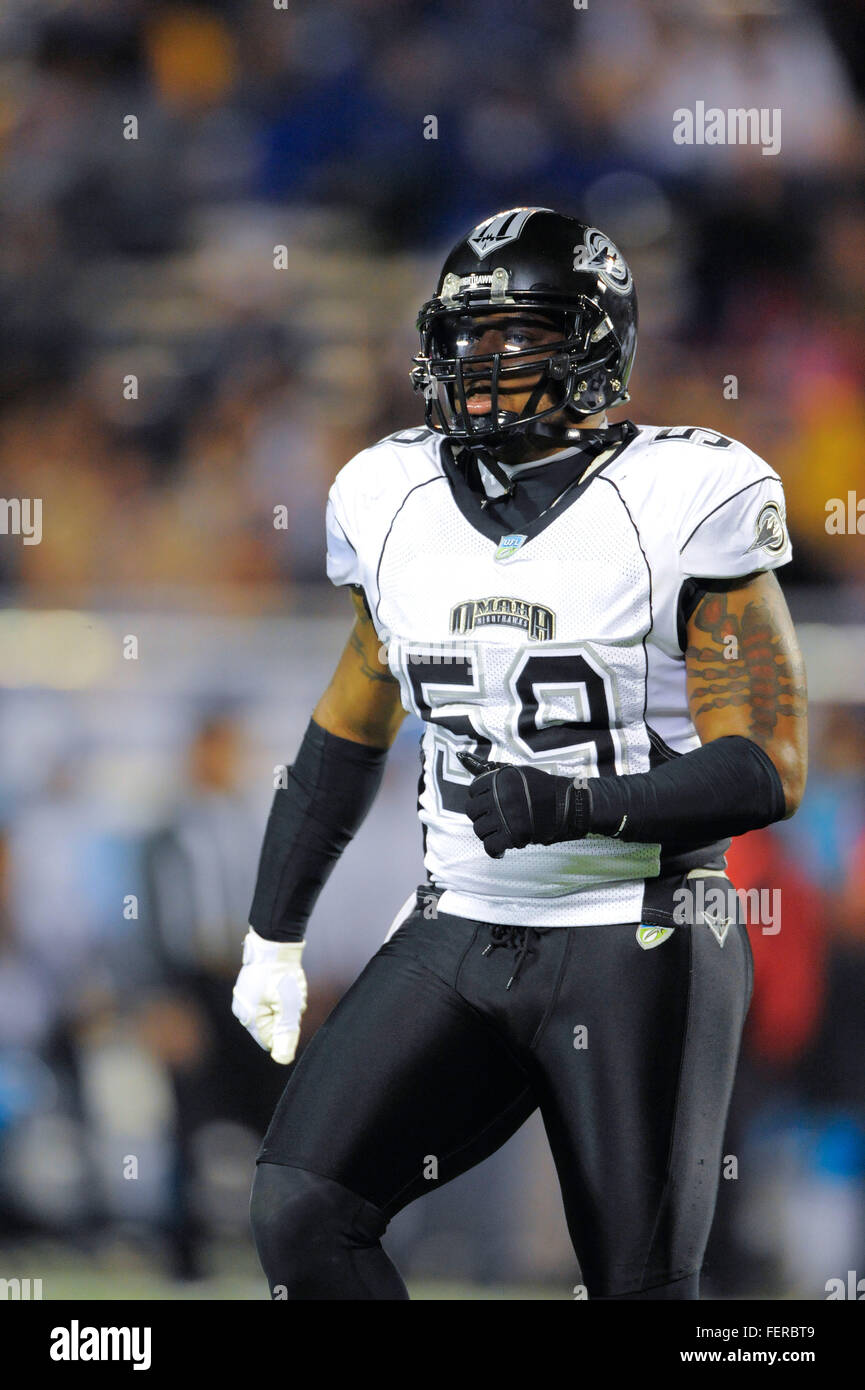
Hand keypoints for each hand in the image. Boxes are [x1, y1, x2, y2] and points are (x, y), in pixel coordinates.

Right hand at [231, 928, 307, 1063]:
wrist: (274, 942)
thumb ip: (286, 1034)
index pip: (270, 1041)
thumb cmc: (281, 974)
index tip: (289, 1009)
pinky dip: (279, 994)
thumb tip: (282, 1060)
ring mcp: (244, 998)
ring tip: (285, 986)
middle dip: (284, 1015)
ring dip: (284, 1004)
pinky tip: (281, 981)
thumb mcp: (289, 1006)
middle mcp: (241, 1009)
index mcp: (248, 1017)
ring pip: (272, 1012)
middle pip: (271, 1027)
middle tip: (289, 996)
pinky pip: (269, 1000)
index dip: (285, 1029)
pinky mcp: (249, 988)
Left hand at [457, 751, 588, 858]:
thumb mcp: (519, 773)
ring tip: (502, 833)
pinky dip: (495, 850)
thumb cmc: (543, 789)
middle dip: (481, 817)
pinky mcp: (514, 835)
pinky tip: (501, 850)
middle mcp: (501, 795)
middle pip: (472, 811)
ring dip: (489, 833)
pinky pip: (490, 846)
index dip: (480, 798)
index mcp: (501, 778)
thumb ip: (494, 772)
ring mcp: (506, 816)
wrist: (569, 805)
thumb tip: (463, 757)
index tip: (490, 805)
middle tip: (495, 821)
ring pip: (479, 829)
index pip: (473, 789)